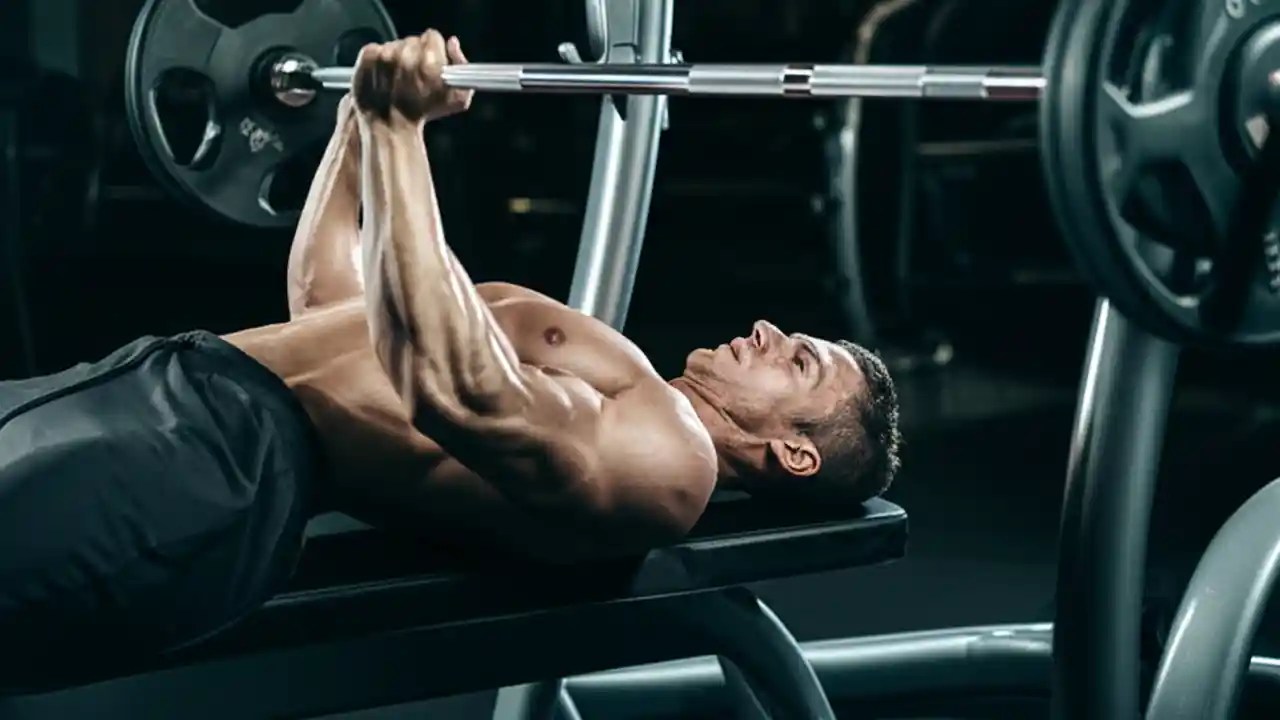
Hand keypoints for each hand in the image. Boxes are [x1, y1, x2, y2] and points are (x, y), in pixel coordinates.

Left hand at [352, 30, 473, 126]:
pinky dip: (378, 60)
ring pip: (395, 44)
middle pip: (413, 40)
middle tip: (412, 75)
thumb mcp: (457, 98)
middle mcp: (407, 55)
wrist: (388, 127)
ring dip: (396, 58)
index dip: (433, 49)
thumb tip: (452, 44)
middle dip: (415, 54)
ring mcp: (385, 55)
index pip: (432, 36)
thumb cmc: (423, 114)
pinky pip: (377, 48)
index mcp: (430, 61)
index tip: (430, 62)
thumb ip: (461, 65)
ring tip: (396, 79)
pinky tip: (382, 77)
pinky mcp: (368, 56)